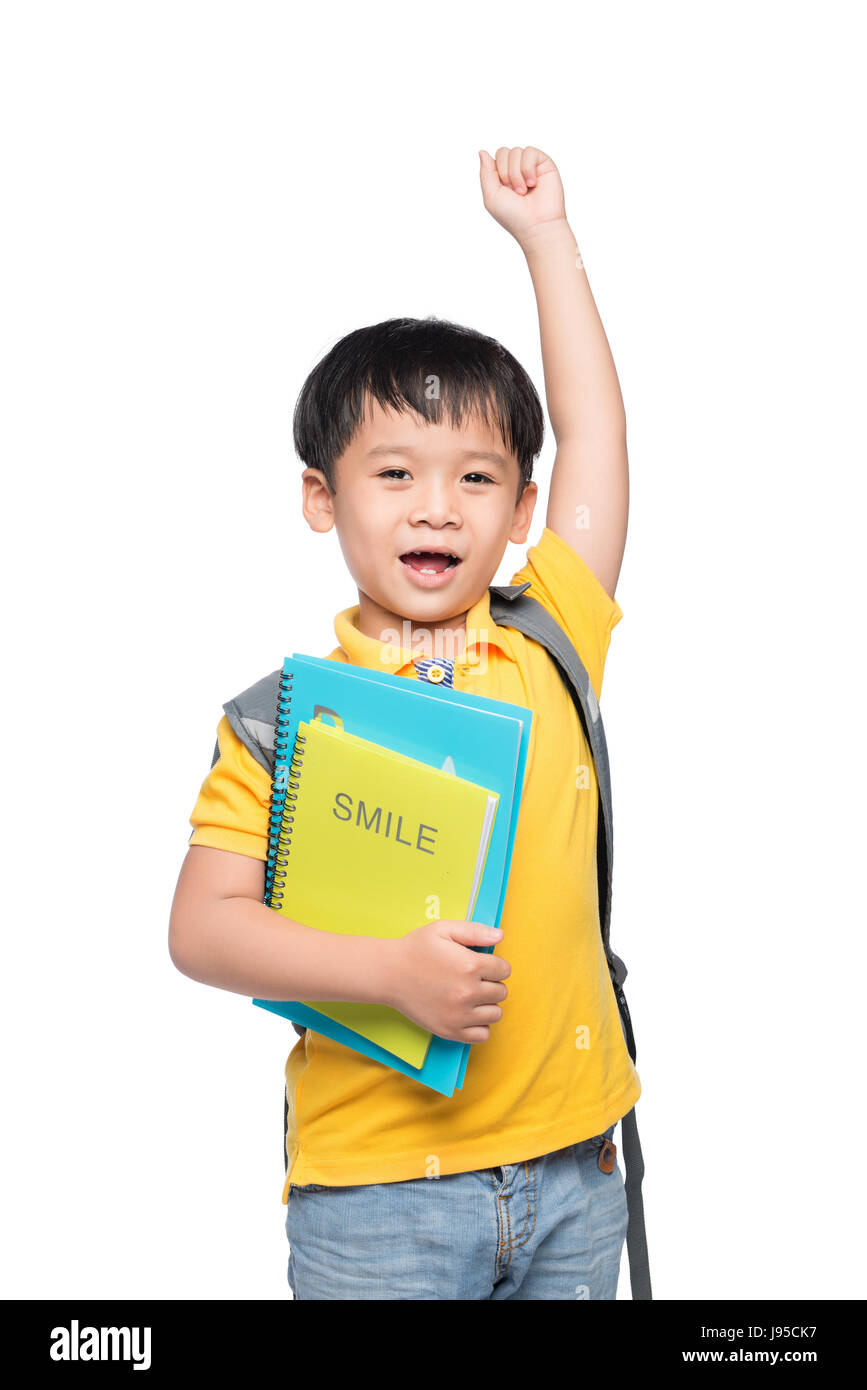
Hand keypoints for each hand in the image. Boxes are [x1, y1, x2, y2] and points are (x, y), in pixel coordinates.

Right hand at [386, 919, 510, 1044]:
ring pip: (495, 1013)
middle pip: (501, 992)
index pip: (504, 970)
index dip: (495, 965)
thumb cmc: (416, 949)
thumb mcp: (444, 929)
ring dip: (487, 1004)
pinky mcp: (450, 1031)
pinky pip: (482, 1035)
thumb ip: (475, 931)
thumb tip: (501, 935)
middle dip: (491, 983)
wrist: (389, 974)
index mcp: (470, 965)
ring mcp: (460, 1015)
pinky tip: (468, 1013)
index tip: (481, 964)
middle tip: (472, 978)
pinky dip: (480, 1025)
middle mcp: (468, 992)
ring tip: (470, 995)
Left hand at [478, 145, 567, 246]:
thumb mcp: (491, 196)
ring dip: (517, 174)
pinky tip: (533, 183)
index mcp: (503, 177)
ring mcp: (531, 166)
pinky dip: (528, 168)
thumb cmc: (514, 216)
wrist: (537, 226)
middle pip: (503, 152)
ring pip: (516, 151)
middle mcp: (517, 169)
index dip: (497, 173)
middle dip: (505, 173)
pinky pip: (530, 152)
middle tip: (515, 193)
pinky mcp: (544, 164)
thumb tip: (482, 151)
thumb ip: (485, 173)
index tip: (504, 191)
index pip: (495, 158)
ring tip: (524, 191)